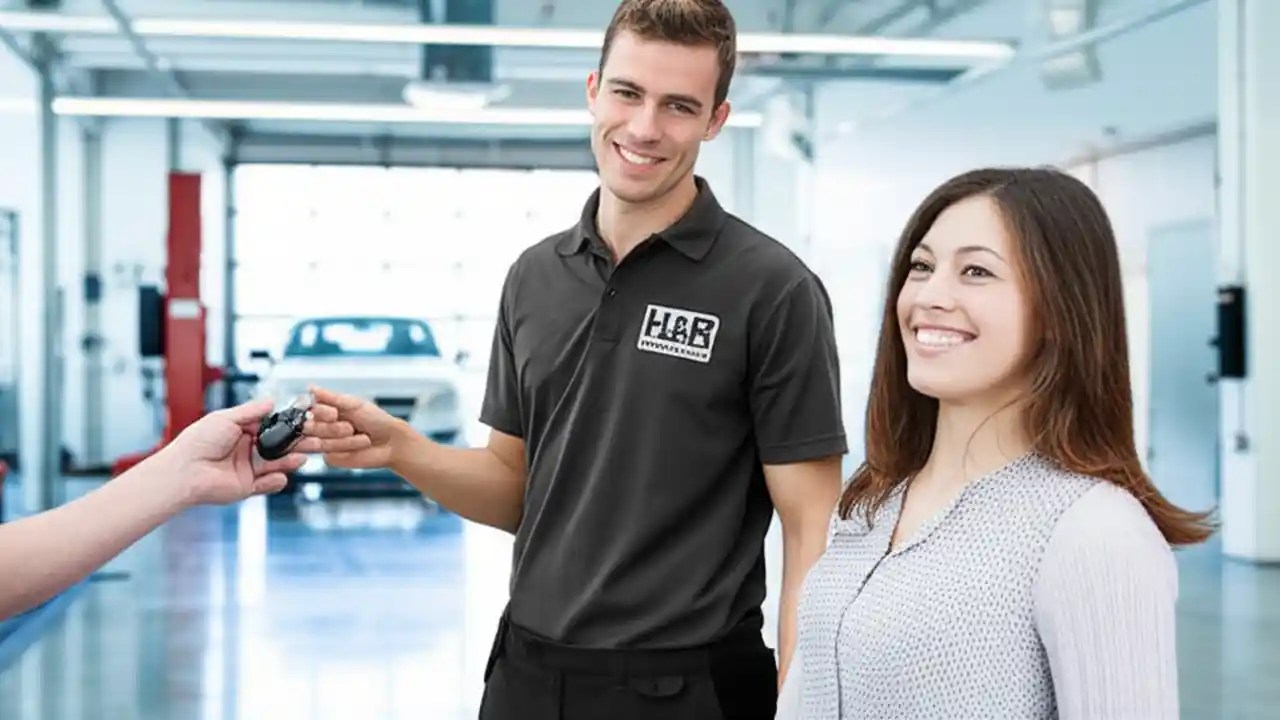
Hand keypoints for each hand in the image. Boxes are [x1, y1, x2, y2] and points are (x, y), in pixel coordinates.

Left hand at [159, 397, 330, 505]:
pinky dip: (275, 482)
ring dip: (290, 461)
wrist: (185, 471)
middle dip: (297, 445)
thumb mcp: (226, 418)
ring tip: (304, 458)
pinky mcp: (245, 487)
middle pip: (277, 447)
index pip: (270, 428)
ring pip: (275, 465)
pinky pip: (266, 485)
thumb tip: (272, 401)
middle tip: (316, 441)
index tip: (305, 423)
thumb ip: (252, 411)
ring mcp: (246, 469)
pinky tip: (280, 476)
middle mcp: (245, 450)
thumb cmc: (199, 441)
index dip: (287, 426)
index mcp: (240, 431)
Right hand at [304, 386, 395, 468]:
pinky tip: (359, 447)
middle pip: (310, 427)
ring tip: (362, 436)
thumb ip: (331, 398)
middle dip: (333, 428)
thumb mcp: (355, 404)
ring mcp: (325, 442)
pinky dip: (347, 449)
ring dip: (343, 439)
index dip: (321, 413)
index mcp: (325, 410)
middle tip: (350, 427)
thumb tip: (311, 388)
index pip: (309, 410)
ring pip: (319, 442)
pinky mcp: (332, 458)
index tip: (334, 413)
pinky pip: (329, 456)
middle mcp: (322, 426)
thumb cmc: (376, 419)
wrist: (391, 440)